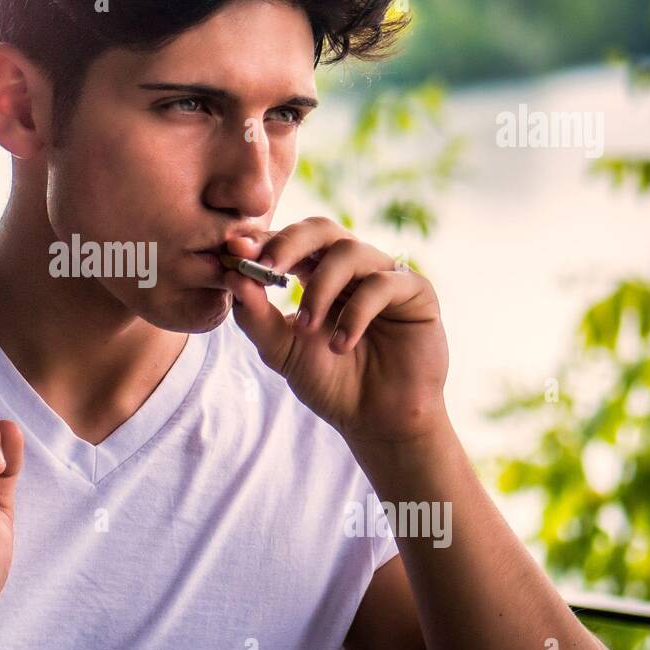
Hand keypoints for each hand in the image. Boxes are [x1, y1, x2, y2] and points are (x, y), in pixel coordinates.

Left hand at [223, 217, 448, 443]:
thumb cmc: (330, 382)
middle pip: (321, 229)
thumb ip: (256, 316)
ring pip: (349, 251)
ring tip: (305, 328)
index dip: (264, 241)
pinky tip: (340, 344)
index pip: (290, 242)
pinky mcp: (416, 292)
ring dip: (319, 289)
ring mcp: (385, 275)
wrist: (375, 420)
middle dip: (288, 243)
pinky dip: (354, 313)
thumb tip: (234, 276)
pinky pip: (382, 283)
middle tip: (266, 265)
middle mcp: (352, 268)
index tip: (234, 250)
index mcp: (318, 274)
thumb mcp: (282, 351)